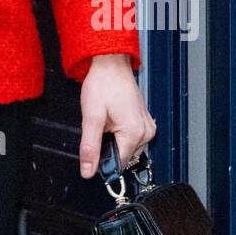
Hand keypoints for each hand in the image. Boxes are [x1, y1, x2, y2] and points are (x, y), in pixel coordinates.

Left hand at [78, 53, 155, 179]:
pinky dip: (120, 133)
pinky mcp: (145, 121)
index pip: (118, 164)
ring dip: (114, 140)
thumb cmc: (103, 84)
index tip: (93, 150)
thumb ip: (90, 147)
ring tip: (107, 120)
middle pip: (123, 156)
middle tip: (99, 127)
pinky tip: (113, 119)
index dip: (102, 161)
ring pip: (127, 148)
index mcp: (134, 133)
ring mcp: (147, 126)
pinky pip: (131, 137)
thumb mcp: (91, 116)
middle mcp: (146, 132)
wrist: (111, 64)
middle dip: (108, 148)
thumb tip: (88, 171)